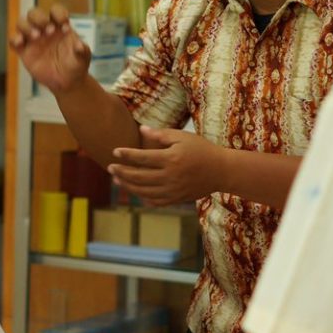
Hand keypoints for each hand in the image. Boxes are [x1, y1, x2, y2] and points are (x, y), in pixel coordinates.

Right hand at [9, 4, 91, 94]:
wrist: (67, 82)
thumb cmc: (76, 65)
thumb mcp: (83, 58)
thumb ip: (82, 51)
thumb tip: (79, 45)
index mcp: (59, 25)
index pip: (55, 10)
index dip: (58, 13)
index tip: (64, 25)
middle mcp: (44, 29)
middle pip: (35, 13)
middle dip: (40, 18)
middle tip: (49, 31)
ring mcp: (32, 40)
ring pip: (21, 23)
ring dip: (27, 27)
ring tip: (36, 36)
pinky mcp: (24, 51)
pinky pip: (13, 41)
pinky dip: (15, 39)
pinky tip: (21, 43)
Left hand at [108, 126, 227, 205]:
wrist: (222, 171)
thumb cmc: (202, 149)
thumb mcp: (183, 137)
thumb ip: (161, 135)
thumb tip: (142, 130)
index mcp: (171, 159)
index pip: (142, 158)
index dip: (126, 155)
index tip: (114, 151)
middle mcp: (170, 177)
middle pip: (139, 176)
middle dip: (122, 172)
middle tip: (110, 167)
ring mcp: (173, 190)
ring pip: (144, 191)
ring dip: (128, 186)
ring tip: (118, 180)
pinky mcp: (177, 199)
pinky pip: (155, 201)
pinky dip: (143, 197)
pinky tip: (136, 191)